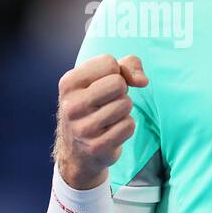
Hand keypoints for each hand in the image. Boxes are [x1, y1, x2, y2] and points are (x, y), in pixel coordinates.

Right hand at [54, 53, 147, 189]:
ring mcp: (83, 128)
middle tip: (109, 101)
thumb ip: (128, 65)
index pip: (109, 63)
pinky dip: (125, 127)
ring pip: (126, 104)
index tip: (103, 84)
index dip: (115, 72)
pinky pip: (129, 126)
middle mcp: (71, 105)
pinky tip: (111, 131)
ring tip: (109, 117)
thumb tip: (142, 81)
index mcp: (68, 83)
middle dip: (121, 91)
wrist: (76, 150)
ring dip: (124, 110)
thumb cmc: (95, 104)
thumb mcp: (102, 78)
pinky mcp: (97, 147)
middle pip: (118, 83)